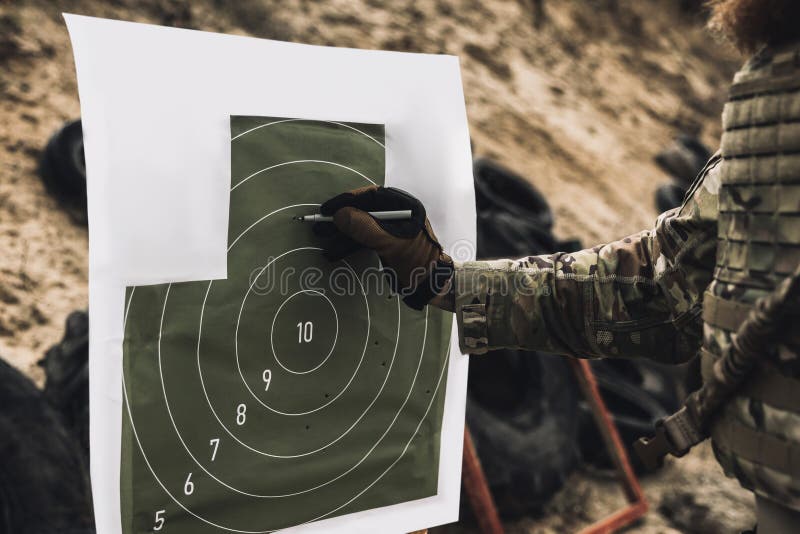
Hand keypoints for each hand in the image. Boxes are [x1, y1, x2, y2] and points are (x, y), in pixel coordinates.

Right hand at [314, 186, 452, 309]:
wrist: (431, 286)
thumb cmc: (417, 261)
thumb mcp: (390, 243)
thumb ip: (365, 228)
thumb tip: (339, 215)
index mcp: (405, 206)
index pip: (372, 195)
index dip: (348, 200)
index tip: (329, 208)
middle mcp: (397, 214)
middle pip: (363, 211)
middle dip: (342, 220)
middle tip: (320, 226)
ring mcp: (391, 229)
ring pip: (361, 227)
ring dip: (342, 235)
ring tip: (323, 241)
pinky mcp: (386, 244)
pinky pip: (364, 240)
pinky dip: (349, 246)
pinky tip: (333, 252)